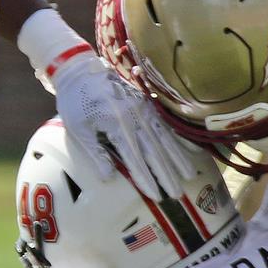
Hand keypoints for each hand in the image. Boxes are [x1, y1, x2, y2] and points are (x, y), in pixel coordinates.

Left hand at [52, 55, 202, 195]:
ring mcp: (144, 109)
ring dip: (178, 159)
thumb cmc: (75, 102)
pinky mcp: (148, 104)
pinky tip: (192, 150)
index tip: (156, 196)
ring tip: (189, 177)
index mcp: (117, 125)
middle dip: (167, 175)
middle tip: (177, 195)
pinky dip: (179, 138)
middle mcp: (135, 117)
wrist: (81, 70)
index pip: (135, 158)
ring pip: (165, 138)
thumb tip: (109, 178)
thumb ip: (96, 153)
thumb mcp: (78, 129)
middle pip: (155, 151)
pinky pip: (167, 124)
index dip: (146, 178)